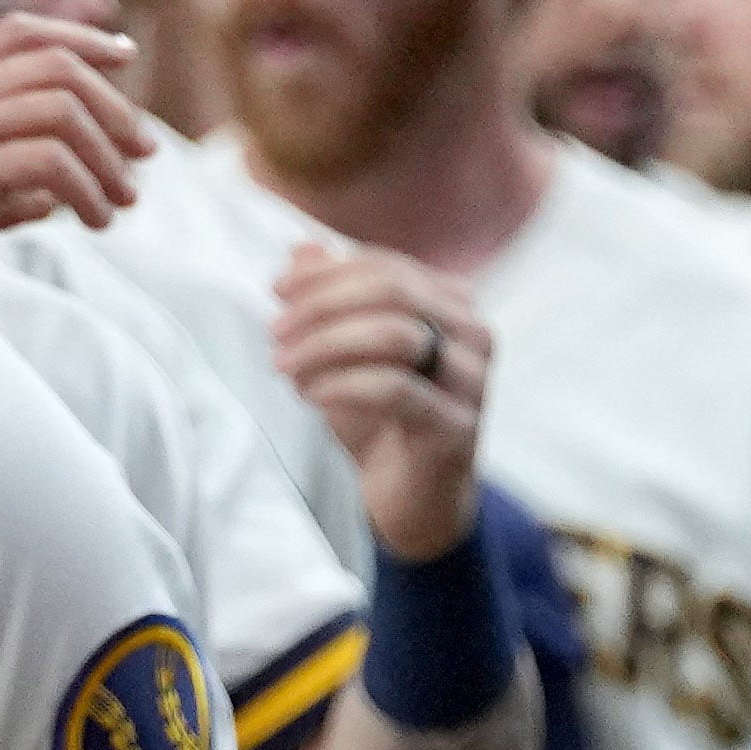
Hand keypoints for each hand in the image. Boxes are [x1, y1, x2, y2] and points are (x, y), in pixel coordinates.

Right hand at [0, 25, 151, 274]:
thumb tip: (48, 201)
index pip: (18, 31)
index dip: (79, 36)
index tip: (121, 56)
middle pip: (56, 64)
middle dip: (113, 105)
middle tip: (143, 151)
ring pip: (63, 110)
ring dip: (107, 155)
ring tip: (122, 200)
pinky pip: (52, 162)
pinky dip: (86, 189)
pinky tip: (93, 219)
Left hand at [271, 238, 488, 559]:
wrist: (411, 499)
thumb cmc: (379, 421)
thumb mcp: (345, 356)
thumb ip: (330, 301)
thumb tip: (301, 250)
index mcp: (452, 303)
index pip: (386, 266)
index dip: (327, 274)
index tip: (277, 292)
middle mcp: (473, 333)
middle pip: (393, 292)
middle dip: (323, 307)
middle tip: (277, 334)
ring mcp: (473, 380)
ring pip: (395, 335)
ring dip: (327, 346)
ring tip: (286, 368)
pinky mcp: (457, 426)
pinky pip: (396, 390)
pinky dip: (343, 386)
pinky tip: (312, 395)